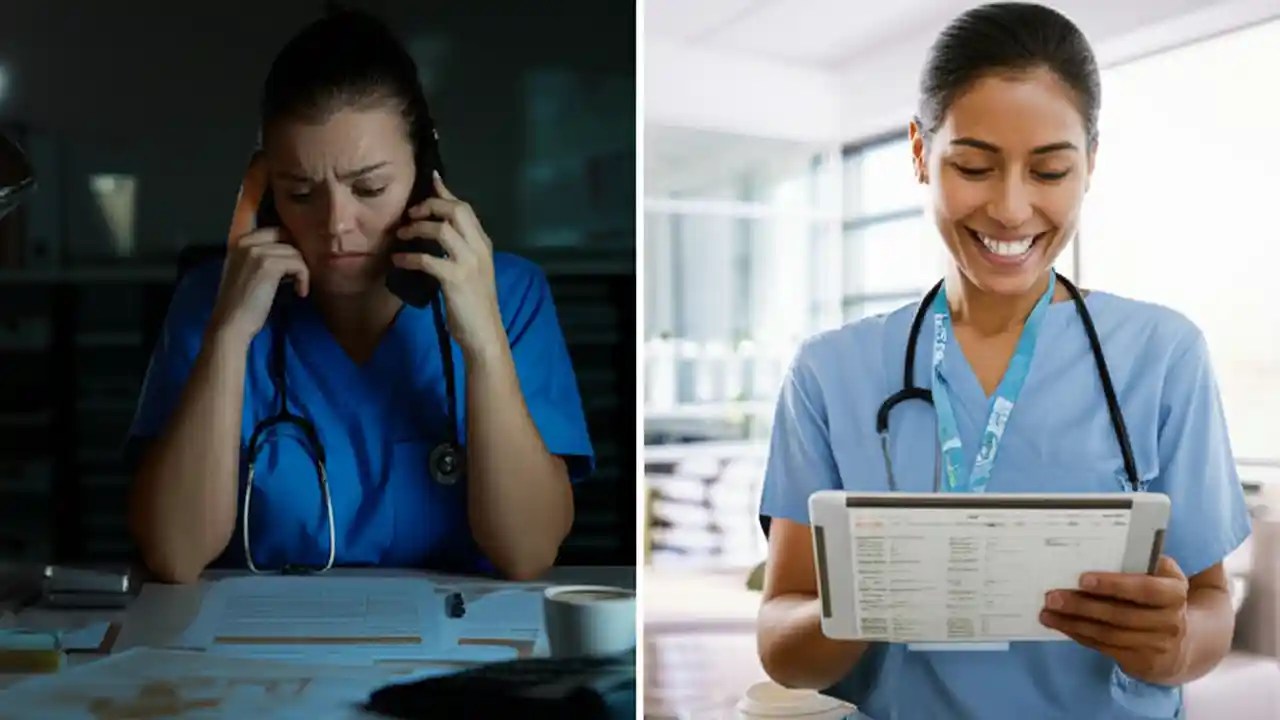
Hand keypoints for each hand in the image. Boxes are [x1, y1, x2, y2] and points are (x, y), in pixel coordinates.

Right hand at [209, 153, 310, 344]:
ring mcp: (252, 248)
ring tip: (297, 288)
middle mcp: (242, 238)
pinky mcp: (265, 262)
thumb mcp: (253, 273)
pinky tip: (299, 292)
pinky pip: (299, 261)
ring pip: (295, 248)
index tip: (259, 154)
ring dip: (303, 271)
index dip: (254, 178)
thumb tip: (291, 246)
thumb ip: (267, 254)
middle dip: (298, 252)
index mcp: (238, 238)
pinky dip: (304, 278)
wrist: (232, 326)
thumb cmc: (247, 304)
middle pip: (285, 230)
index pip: (247, 202)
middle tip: (300, 277)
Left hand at [392, 171, 504, 358]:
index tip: (431, 178)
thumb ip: (459, 250)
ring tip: (401, 235)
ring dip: (417, 228)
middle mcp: (479, 248)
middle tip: (410, 213)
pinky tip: (398, 260)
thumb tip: (437, 232)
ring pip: (442, 229)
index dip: (446, 192)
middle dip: (430, 205)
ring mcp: (469, 263)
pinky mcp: (455, 279)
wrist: (484, 333)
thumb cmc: (474, 304)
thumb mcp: (472, 271)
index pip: (466, 209)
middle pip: (456, 210)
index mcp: (483, 244)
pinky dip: (409, 257)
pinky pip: (427, 259)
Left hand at [1040, 555, 1189, 683]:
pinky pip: (1104, 647)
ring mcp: (1157, 646)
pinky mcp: (1141, 663)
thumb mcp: (1163, 578)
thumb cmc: (1160, 599)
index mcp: (1175, 593)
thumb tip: (1103, 548)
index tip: (1083, 579)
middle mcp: (1170, 622)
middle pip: (1119, 615)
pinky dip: (1079, 635)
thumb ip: (1143, 564)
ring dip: (1073, 623)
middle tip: (1052, 596)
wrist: (1182, 644)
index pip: (1145, 589)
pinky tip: (1061, 625)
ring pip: (1107, 634)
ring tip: (1047, 613)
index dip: (1114, 585)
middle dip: (1082, 605)